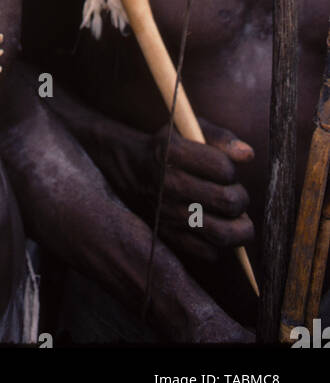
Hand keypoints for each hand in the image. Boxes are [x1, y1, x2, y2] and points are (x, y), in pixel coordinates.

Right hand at [146, 119, 254, 262]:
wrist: (134, 168)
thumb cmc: (172, 148)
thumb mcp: (190, 130)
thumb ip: (222, 138)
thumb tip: (248, 155)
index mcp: (172, 152)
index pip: (223, 169)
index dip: (232, 170)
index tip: (226, 170)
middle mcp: (167, 184)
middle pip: (227, 201)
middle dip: (241, 198)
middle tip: (236, 194)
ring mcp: (167, 213)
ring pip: (221, 233)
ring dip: (238, 227)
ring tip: (236, 216)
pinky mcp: (168, 235)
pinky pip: (208, 252)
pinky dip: (219, 243)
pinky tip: (215, 226)